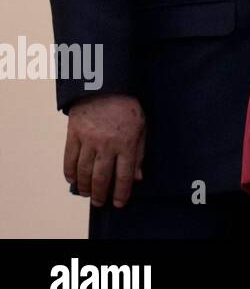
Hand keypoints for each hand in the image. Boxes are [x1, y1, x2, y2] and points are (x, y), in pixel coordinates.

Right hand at [65, 94, 145, 208]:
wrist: (105, 85)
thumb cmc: (127, 106)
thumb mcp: (141, 126)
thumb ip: (140, 152)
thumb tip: (137, 177)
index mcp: (127, 142)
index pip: (124, 175)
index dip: (121, 192)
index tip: (119, 203)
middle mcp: (107, 144)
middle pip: (101, 177)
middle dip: (100, 194)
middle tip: (99, 203)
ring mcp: (88, 139)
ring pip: (84, 171)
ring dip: (84, 186)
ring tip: (86, 194)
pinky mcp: (74, 134)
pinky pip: (69, 159)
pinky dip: (70, 172)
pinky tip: (72, 180)